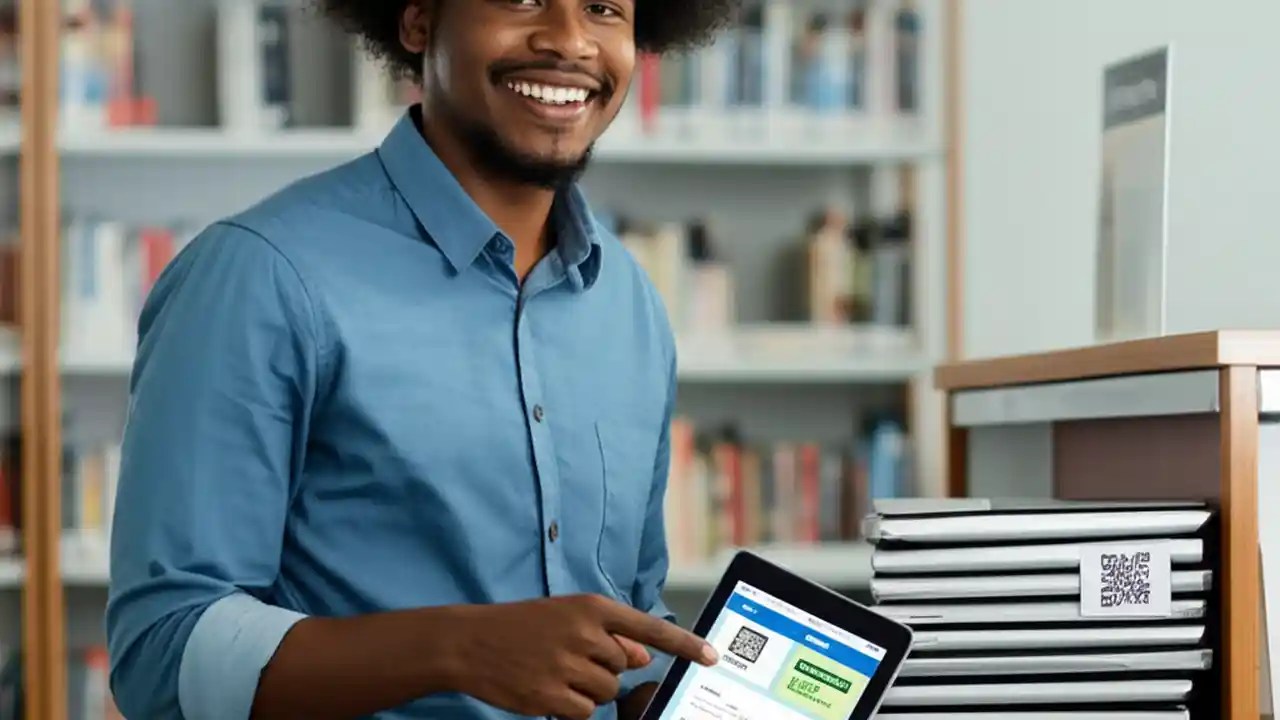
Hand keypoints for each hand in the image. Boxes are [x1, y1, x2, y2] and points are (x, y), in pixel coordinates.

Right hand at [448, 594, 716, 719]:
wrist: (469, 641)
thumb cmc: (522, 626)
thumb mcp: (567, 616)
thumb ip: (608, 633)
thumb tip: (642, 658)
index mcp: (591, 607)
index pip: (648, 628)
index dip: (684, 645)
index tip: (712, 656)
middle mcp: (584, 633)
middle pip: (625, 668)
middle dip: (604, 669)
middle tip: (569, 658)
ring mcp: (567, 666)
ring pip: (608, 692)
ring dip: (588, 690)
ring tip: (555, 672)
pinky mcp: (550, 696)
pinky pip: (586, 712)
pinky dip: (572, 707)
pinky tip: (549, 691)